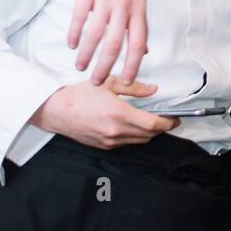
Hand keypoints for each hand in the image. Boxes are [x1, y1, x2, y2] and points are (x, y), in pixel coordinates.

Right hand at [31, 77, 174, 149]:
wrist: (56, 111)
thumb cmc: (79, 95)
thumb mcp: (108, 83)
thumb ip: (134, 87)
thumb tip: (153, 90)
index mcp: (119, 114)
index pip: (153, 125)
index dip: (168, 123)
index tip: (175, 118)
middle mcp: (116, 131)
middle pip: (150, 135)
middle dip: (162, 128)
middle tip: (168, 119)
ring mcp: (110, 141)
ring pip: (140, 141)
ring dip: (149, 133)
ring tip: (152, 121)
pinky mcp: (104, 146)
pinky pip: (127, 144)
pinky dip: (135, 136)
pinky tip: (134, 126)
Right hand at [70, 0, 147, 84]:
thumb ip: (139, 23)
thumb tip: (144, 50)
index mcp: (139, 9)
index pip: (138, 43)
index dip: (133, 65)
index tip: (126, 83)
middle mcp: (124, 6)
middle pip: (115, 44)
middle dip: (106, 67)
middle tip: (97, 82)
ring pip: (95, 34)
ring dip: (87, 54)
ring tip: (80, 67)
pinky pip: (80, 16)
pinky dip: (75, 33)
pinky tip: (71, 44)